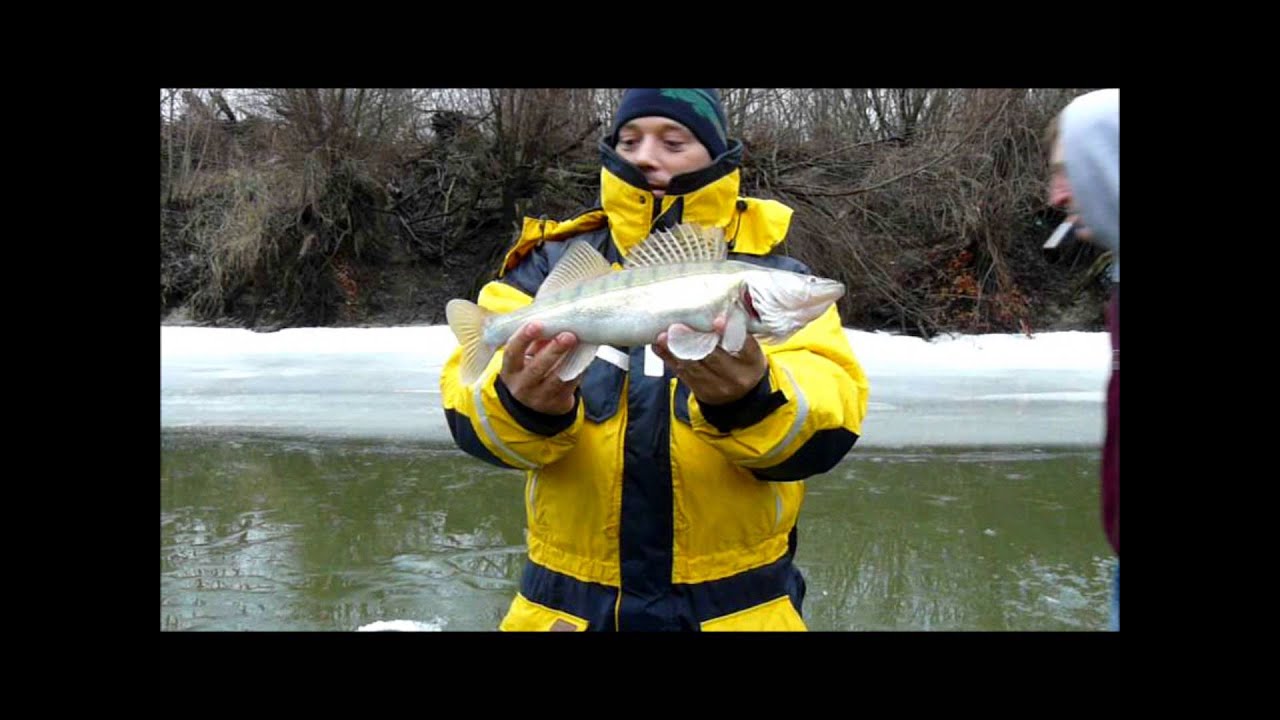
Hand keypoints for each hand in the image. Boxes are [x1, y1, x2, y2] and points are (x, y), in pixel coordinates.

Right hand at [500, 322, 582, 414]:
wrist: (535, 403)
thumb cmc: (530, 370)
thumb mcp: (526, 357)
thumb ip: (537, 342)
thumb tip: (555, 321)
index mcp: (510, 370)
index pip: (512, 352)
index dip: (523, 338)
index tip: (536, 324)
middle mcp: (522, 386)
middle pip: (537, 368)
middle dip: (553, 350)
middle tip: (568, 335)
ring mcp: (539, 397)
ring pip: (556, 379)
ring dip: (570, 360)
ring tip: (580, 344)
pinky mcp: (557, 404)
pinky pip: (570, 385)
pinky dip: (579, 369)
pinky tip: (585, 356)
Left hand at [652, 315, 766, 405]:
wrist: (742, 397)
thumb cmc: (743, 364)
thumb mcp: (749, 350)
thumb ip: (736, 333)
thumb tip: (715, 309)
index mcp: (752, 361)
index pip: (743, 346)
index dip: (729, 333)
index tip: (717, 321)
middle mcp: (736, 376)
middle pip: (713, 356)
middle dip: (693, 340)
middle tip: (678, 326)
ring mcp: (717, 386)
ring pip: (693, 365)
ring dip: (675, 349)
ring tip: (663, 336)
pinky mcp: (701, 390)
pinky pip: (682, 373)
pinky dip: (668, 358)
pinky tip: (658, 346)